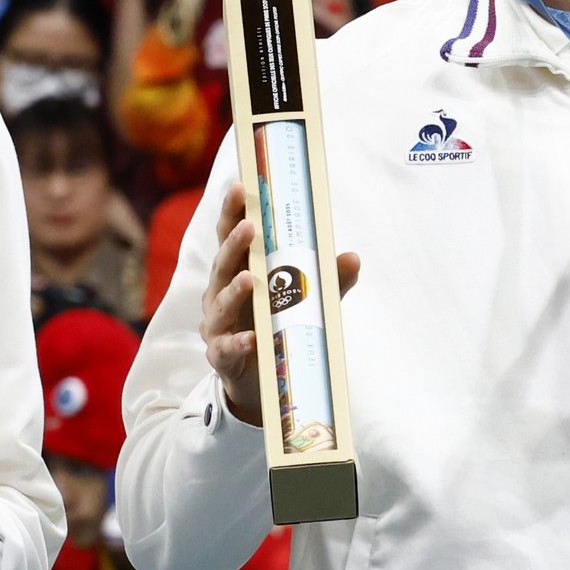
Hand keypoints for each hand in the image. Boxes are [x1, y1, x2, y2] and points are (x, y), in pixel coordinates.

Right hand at [200, 184, 360, 426]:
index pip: (231, 236)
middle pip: (223, 264)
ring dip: (234, 290)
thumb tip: (352, 257)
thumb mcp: (306, 302)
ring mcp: (216, 324)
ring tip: (250, 279)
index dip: (232, 211)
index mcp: (237, 271)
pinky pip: (226, 347)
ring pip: (220, 303)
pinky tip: (253, 339)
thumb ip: (326, 281)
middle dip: (234, 244)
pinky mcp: (220, 356)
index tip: (239, 186)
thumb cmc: (277, 328)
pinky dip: (238, 343)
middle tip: (249, 226)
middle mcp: (219, 293)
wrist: (261, 383)